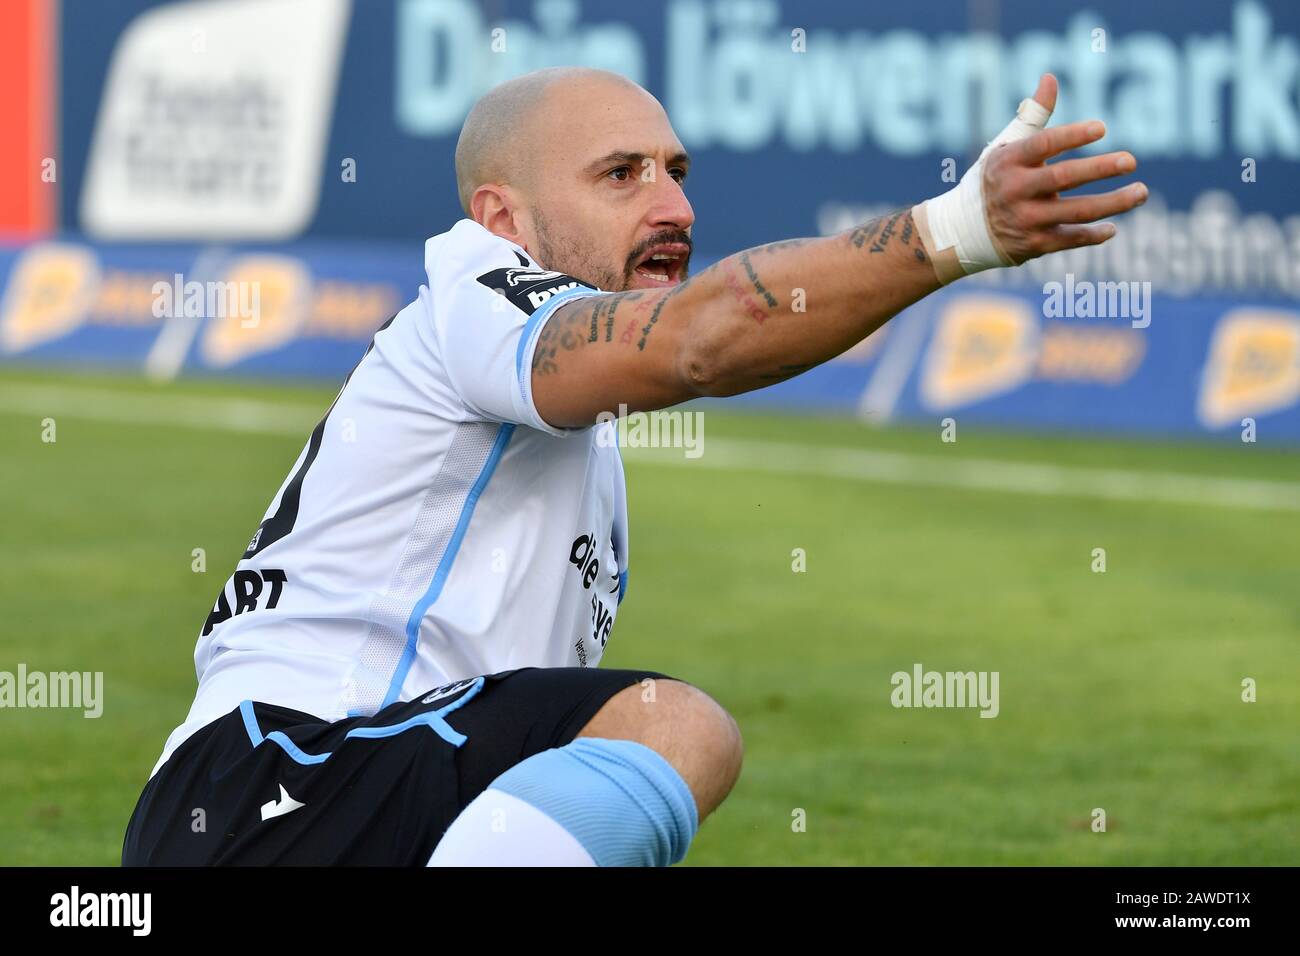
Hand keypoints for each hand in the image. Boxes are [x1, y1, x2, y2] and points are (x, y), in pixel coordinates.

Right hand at [982, 74, 1146, 263]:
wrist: (962, 232)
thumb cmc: (994, 180)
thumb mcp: (1006, 146)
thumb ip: (1033, 115)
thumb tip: (1051, 77)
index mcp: (1009, 161)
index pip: (1043, 145)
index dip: (1072, 136)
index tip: (1102, 128)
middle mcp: (1015, 190)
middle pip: (1063, 178)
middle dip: (1099, 169)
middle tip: (1131, 160)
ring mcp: (1025, 219)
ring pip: (1075, 212)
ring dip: (1112, 203)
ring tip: (1141, 192)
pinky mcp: (1033, 244)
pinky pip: (1069, 239)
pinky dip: (1092, 235)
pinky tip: (1112, 227)